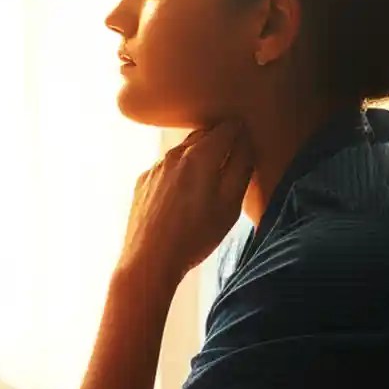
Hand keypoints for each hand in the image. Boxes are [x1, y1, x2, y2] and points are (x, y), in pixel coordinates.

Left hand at [120, 120, 254, 282]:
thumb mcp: (230, 205)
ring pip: (184, 152)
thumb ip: (241, 168)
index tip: (246, 147)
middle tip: (232, 164)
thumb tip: (246, 143)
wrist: (149, 261)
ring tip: (207, 186)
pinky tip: (182, 200)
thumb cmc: (194, 237)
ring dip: (198, 160)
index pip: (228, 127)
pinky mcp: (142, 182)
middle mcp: (175, 154)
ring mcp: (155, 167)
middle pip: (204, 135)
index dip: (241, 133)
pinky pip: (166, 169)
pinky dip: (179, 175)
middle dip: (220, 144)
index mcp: (200, 155)